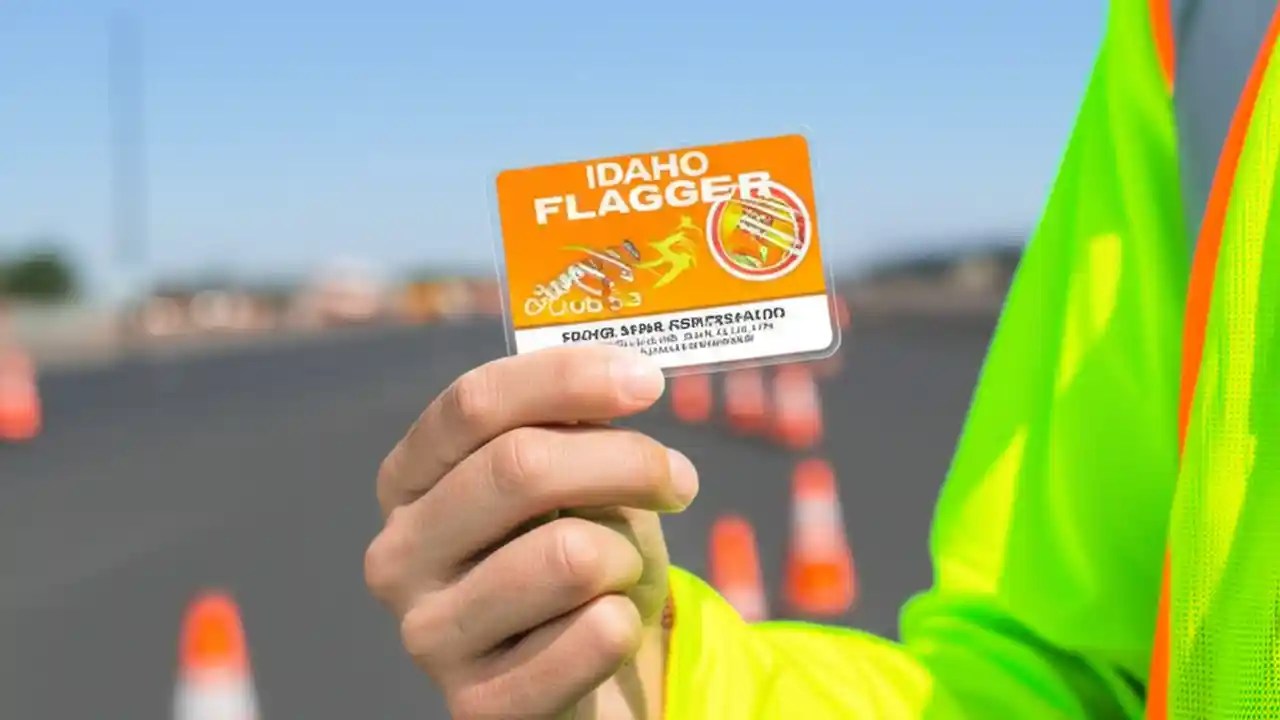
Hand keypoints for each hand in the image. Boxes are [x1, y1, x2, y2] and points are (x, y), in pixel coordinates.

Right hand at [365, 345, 697, 718]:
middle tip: (677, 477)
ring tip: (625, 569)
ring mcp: (429, 633)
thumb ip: (573, 426)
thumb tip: (627, 374)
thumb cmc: (574, 554)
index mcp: (409, 479)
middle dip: (624, 461)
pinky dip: (626, 623)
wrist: (579, 673)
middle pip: (520, 466)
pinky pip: (592, 637)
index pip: (475, 403)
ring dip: (627, 554)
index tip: (647, 380)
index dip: (567, 378)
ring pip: (568, 555)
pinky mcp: (478, 705)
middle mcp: (399, 553)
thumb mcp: (569, 481)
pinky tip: (612, 628)